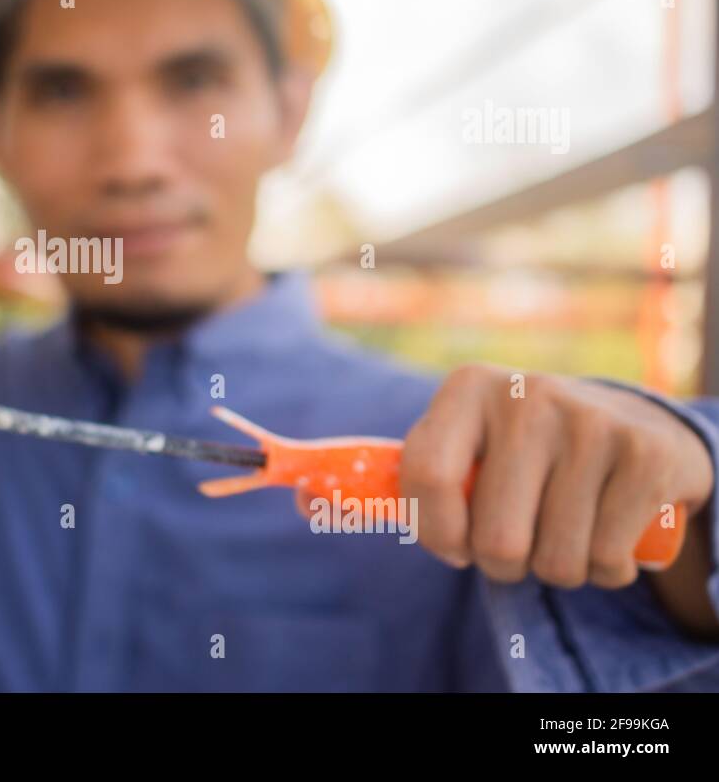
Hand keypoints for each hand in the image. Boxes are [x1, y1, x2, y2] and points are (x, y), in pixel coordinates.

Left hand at [399, 365, 712, 591]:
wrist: (635, 426)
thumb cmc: (523, 454)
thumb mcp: (464, 443)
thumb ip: (405, 474)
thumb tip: (313, 502)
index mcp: (467, 388)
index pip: (428, 476)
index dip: (437, 532)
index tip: (454, 543)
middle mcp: (527, 395)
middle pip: (495, 540)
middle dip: (502, 563)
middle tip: (518, 539)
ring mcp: (591, 422)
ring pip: (555, 561)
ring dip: (557, 569)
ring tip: (565, 529)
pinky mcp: (645, 456)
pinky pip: (607, 562)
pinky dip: (606, 570)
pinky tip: (609, 530)